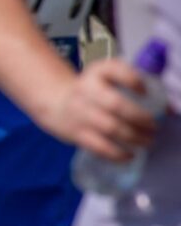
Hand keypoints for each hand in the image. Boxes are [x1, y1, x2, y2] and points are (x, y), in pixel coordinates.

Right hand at [38, 59, 165, 162]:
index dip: (132, 79)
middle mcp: (85, 90)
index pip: (113, 69)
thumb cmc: (92, 90)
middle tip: (154, 127)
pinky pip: (98, 146)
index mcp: (96, 72)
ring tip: (148, 141)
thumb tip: (168, 109)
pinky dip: (116, 154)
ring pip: (109, 128)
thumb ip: (132, 85)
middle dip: (139, 117)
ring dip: (133, 137)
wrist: (56, 102)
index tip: (145, 92)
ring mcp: (79, 113)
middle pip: (115, 104)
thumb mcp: (106, 77)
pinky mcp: (76, 133)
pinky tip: (130, 156)